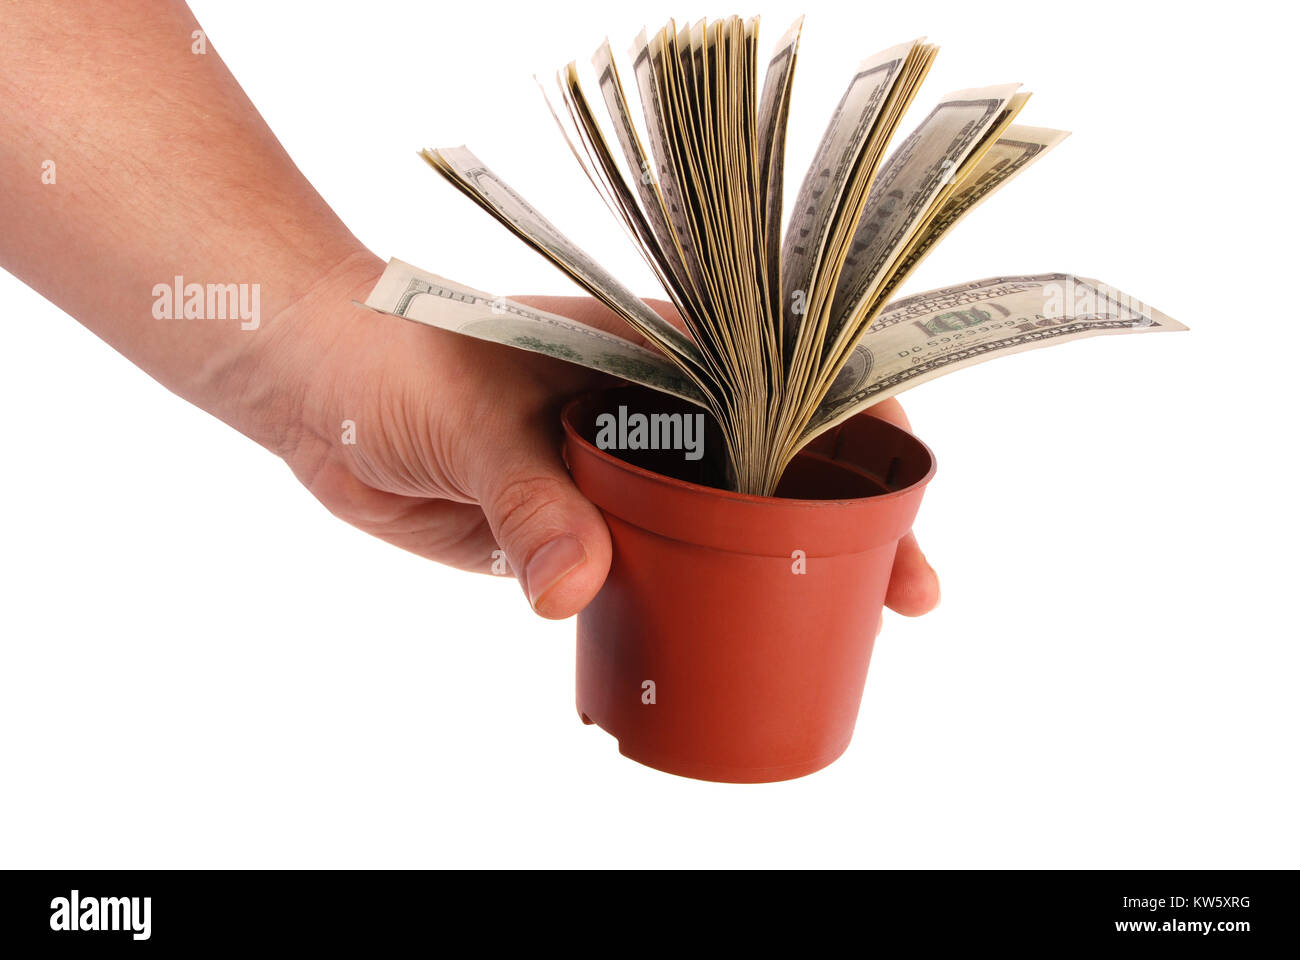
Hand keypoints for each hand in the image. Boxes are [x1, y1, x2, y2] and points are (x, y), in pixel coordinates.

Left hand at [274, 254, 940, 619]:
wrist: (323, 391)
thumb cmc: (401, 360)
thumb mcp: (474, 421)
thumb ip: (532, 502)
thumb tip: (575, 590)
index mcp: (658, 350)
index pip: (787, 375)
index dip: (860, 428)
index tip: (908, 485)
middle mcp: (658, 409)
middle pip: (778, 463)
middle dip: (848, 521)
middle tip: (904, 593)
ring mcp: (627, 470)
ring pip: (729, 524)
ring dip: (786, 572)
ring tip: (851, 625)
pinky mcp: (587, 526)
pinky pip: (665, 567)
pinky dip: (706, 601)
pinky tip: (743, 638)